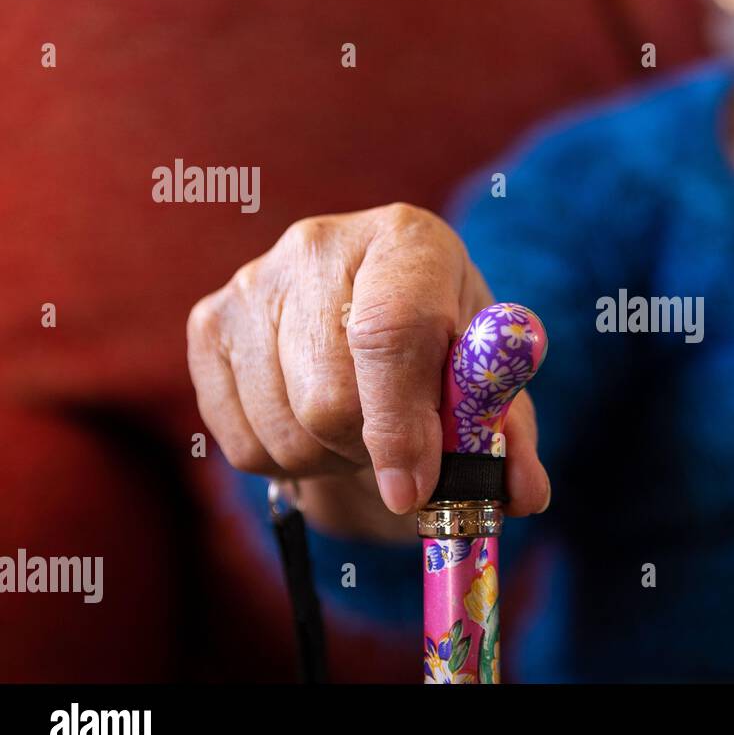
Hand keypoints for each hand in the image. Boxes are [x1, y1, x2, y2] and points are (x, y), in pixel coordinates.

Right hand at [187, 203, 550, 531]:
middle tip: (399, 445)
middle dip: (369, 449)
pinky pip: (242, 443)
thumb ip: (508, 436)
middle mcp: (320, 244)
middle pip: (328, 396)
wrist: (366, 317)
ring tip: (358, 427)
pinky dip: (285, 460)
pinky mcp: (208, 323)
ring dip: (330, 459)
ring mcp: (253, 281)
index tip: (412, 488)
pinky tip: (312, 423)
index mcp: (409, 240)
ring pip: (283, 430)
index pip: (391, 330)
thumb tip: (523, 493)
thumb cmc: (440, 351)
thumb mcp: (484, 384)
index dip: (400, 422)